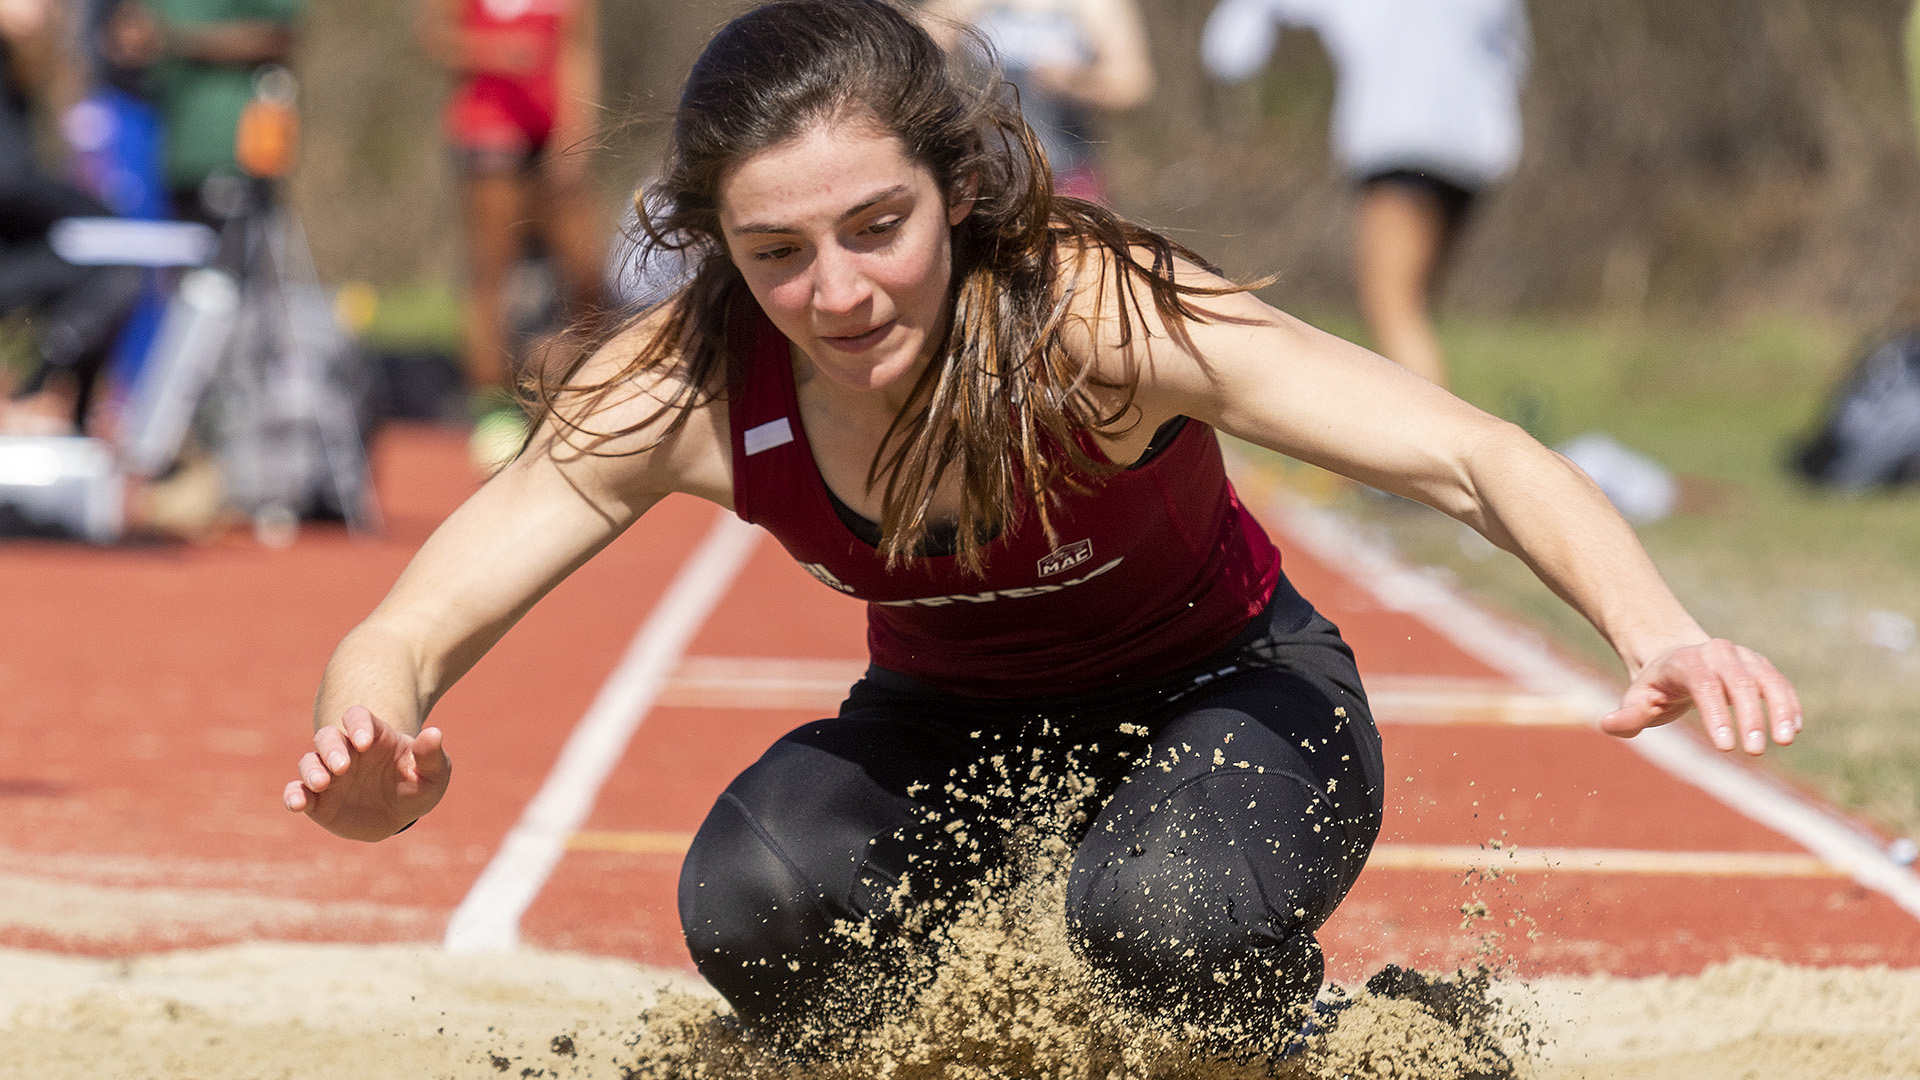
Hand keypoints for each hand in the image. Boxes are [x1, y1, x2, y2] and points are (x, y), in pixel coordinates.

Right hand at [283, 706, 449, 840]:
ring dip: (312, 770)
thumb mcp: (435, 772)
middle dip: (331, 748)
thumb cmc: (419, 784)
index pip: (358, 717)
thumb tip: (435, 733)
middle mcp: (347, 751)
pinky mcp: (317, 799)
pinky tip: (297, 804)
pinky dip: (292, 795)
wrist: (403, 814)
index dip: (358, 724)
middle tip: (341, 766)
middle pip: (328, 736)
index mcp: (374, 736)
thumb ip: (431, 754)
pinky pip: (297, 791)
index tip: (364, 742)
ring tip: (321, 784)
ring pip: (310, 761)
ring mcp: (329, 774)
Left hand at [1600, 639, 1801, 754]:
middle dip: (1749, 717)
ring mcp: (1741, 657)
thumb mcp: (1637, 700)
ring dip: (1778, 709)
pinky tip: (1792, 730)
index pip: (1703, 685)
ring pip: (1766, 679)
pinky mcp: (1760, 666)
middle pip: (1738, 681)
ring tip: (1785, 740)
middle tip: (1754, 751)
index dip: (1715, 714)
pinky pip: (1779, 684)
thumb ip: (1627, 715)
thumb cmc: (1655, 687)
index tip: (1725, 747)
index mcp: (1684, 662)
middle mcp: (1716, 653)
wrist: (1675, 657)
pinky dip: (1788, 704)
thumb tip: (1607, 724)